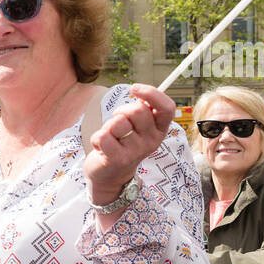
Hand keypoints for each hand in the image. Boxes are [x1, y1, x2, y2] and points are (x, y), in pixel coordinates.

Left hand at [84, 84, 173, 205]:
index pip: (167, 108)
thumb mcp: (138, 127)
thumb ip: (142, 110)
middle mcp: (152, 141)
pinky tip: (101, 148)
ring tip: (110, 138)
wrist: (111, 175)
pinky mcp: (118, 159)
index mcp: (159, 130)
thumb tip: (139, 90)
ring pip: (118, 123)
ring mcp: (136, 151)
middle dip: (121, 111)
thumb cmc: (123, 143)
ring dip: (108, 126)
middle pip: (137, 110)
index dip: (152, 93)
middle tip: (117, 123)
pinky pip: (102, 136)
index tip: (134, 88)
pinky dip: (97, 139)